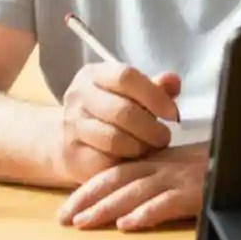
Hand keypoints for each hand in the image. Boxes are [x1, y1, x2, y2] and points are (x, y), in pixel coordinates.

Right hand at [54, 63, 181, 183]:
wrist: (67, 140)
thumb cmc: (108, 113)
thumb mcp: (129, 94)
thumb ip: (153, 88)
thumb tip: (174, 81)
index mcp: (94, 75)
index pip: (125, 77)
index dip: (154, 96)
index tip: (172, 113)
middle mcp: (79, 97)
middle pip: (122, 111)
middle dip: (151, 128)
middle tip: (164, 138)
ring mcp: (72, 126)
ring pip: (114, 139)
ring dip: (140, 148)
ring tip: (149, 149)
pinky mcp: (73, 156)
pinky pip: (106, 162)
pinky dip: (125, 164)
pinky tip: (132, 162)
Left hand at [57, 145, 207, 231]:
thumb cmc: (215, 164)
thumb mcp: (181, 169)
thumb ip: (156, 179)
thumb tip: (128, 205)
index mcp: (156, 162)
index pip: (113, 173)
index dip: (87, 190)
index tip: (66, 209)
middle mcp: (162, 168)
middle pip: (116, 181)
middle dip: (86, 200)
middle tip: (63, 219)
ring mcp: (178, 179)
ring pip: (134, 192)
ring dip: (106, 208)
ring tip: (84, 222)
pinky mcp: (195, 192)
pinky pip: (166, 203)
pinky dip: (146, 213)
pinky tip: (128, 224)